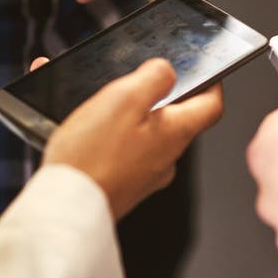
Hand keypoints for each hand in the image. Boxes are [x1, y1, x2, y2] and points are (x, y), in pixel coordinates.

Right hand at [44, 59, 222, 219]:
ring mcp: (143, 175)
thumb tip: (167, 70)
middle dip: (161, 96)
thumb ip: (153, 78)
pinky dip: (107, 133)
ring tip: (100, 100)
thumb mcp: (125, 98)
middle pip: (176, 119)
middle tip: (140, 79)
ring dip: (127, 113)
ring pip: (144, 133)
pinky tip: (83, 127)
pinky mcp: (121, 185)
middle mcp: (165, 158)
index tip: (202, 69)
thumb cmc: (92, 157)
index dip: (211, 82)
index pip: (211, 105)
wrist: (65, 208)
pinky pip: (121, 150)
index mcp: (175, 133)